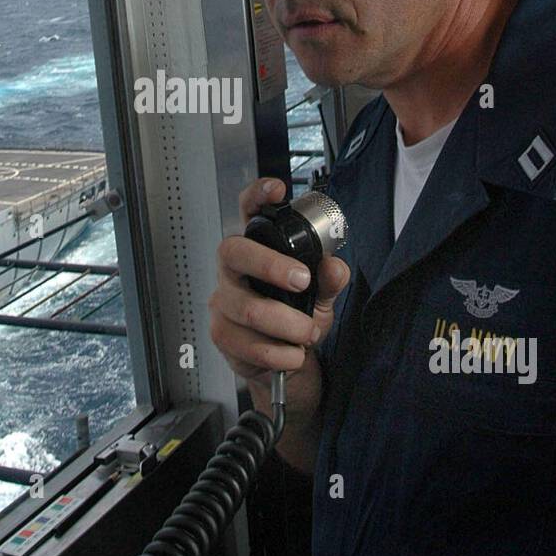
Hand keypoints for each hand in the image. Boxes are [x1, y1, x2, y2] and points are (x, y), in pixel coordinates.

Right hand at [209, 177, 350, 404]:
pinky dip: (281, 352)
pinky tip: (293, 354)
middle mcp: (232, 271)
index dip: (257, 196)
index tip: (277, 188)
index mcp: (256, 250)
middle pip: (234, 252)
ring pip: (248, 308)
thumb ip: (329, 280)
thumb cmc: (296, 321)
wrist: (284, 367)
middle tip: (303, 281)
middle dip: (271, 266)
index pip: (248, 213)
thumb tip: (334, 265)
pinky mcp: (221, 334)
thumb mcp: (320, 298)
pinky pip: (250, 343)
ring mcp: (223, 302)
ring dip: (288, 324)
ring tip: (308, 332)